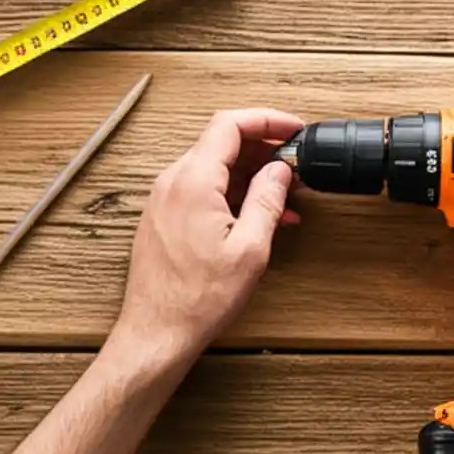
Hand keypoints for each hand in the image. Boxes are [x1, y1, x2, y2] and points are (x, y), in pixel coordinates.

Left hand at [112, 108, 303, 367]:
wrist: (157, 332)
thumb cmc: (198, 299)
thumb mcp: (250, 249)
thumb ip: (267, 200)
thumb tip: (281, 170)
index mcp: (193, 181)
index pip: (230, 124)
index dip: (268, 120)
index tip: (294, 129)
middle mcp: (173, 182)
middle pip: (222, 143)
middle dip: (264, 150)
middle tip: (296, 166)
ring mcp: (164, 200)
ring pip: (214, 168)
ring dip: (251, 175)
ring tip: (285, 197)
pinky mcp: (163, 218)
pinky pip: (202, 190)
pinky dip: (232, 194)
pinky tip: (258, 216)